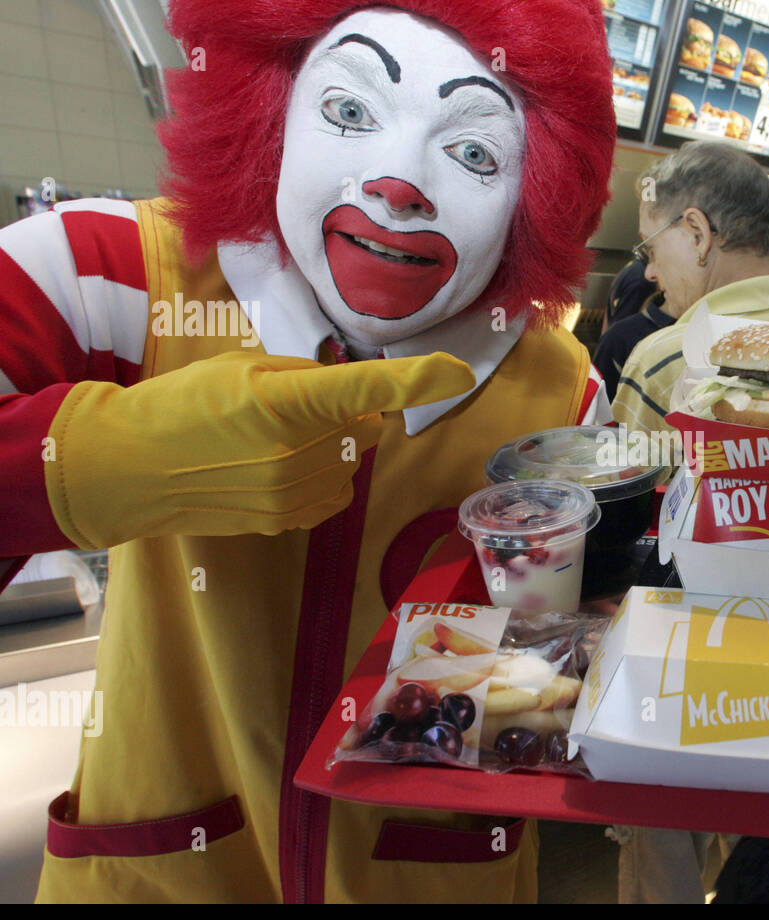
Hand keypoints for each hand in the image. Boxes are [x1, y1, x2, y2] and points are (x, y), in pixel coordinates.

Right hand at [45, 351, 473, 546]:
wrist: (130, 469)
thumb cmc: (182, 405)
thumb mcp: (242, 368)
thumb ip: (307, 377)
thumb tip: (354, 393)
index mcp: (285, 401)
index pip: (367, 390)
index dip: (417, 380)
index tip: (455, 371)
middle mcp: (297, 452)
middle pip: (368, 426)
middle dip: (350, 412)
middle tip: (298, 405)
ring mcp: (294, 493)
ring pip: (353, 460)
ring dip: (332, 445)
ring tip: (272, 439)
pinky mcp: (288, 521)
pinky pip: (336, 491)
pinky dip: (321, 475)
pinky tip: (277, 467)